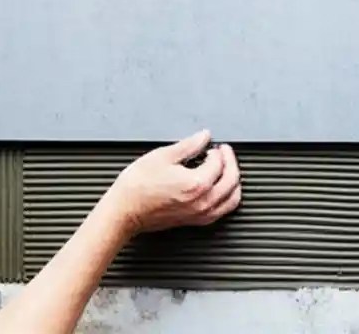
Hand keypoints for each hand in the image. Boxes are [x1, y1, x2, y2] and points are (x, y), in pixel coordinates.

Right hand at [102, 130, 241, 236]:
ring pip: (232, 199)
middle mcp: (203, 202)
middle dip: (230, 162)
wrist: (124, 211)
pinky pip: (223, 210)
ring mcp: (201, 214)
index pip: (219, 163)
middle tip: (223, 152)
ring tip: (225, 169)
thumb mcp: (163, 156)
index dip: (218, 151)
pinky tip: (220, 188)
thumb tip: (203, 136)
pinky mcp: (196, 221)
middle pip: (232, 180)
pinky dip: (227, 197)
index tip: (212, 146)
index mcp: (197, 184)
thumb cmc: (138, 187)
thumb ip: (189, 144)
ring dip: (233, 181)